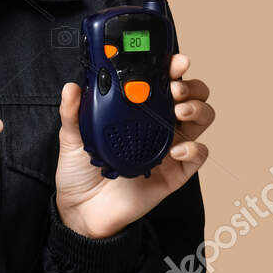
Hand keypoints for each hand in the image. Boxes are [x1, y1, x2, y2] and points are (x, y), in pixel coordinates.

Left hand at [54, 52, 212, 239]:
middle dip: (191, 87)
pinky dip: (195, 148)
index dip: (173, 69)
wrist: (81, 211)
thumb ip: (73, 112)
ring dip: (198, 110)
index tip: (175, 61)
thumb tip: (72, 87)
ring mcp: (169, 149)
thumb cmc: (79, 171)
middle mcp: (157, 126)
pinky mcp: (175, 174)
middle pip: (191, 98)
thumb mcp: (71, 137)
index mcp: (137, 112)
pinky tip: (177, 149)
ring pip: (201, 121)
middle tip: (175, 89)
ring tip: (179, 112)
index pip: (162, 83)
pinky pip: (198, 157)